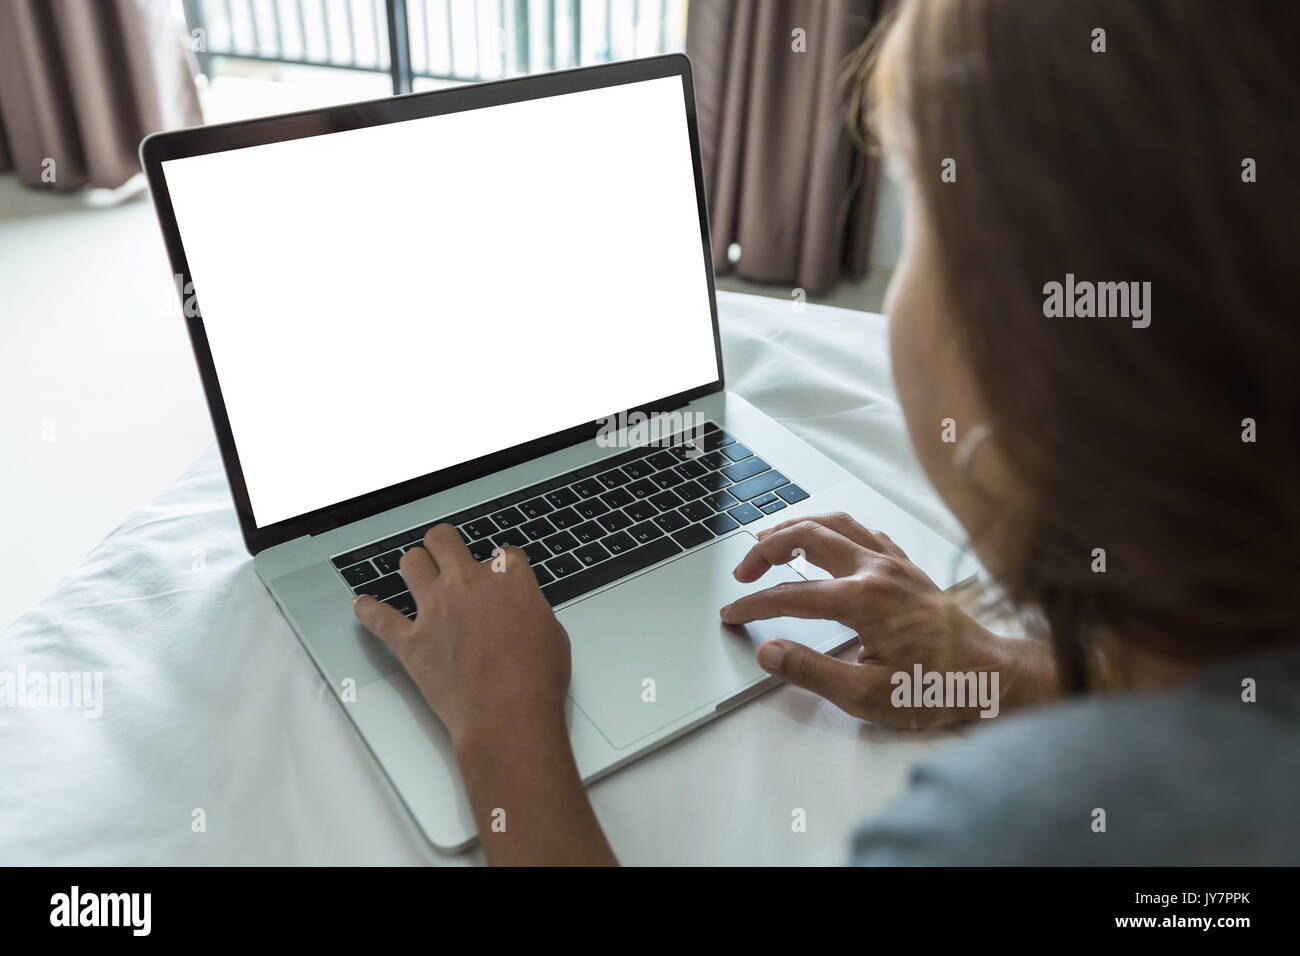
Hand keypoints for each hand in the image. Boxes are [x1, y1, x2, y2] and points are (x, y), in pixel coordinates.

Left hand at [352, 525, 615, 864]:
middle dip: (444, 545)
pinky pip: (379, 617)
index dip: (501, 564)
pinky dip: (367, 610)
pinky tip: (361, 605)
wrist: (507, 716)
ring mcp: (436, 609)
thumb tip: (520, 612)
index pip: (503, 553)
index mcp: (508, 578)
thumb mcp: (553, 634)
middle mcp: (468, 583)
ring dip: (415, 566)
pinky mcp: (411, 641)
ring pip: (411, 563)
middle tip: (446, 554)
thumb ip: (530, 610)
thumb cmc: (536, 681)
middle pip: (444, 539)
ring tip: (417, 573)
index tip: (500, 574)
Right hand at [720, 512, 1055, 726]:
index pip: (790, 595)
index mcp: (862, 601)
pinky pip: (866, 531)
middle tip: (743, 572)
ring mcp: (894, 563)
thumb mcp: (866, 696)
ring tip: (771, 543)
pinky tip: (828, 543)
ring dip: (797, 527)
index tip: (731, 614)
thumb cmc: (937, 688)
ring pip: (836, 523)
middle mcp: (876, 571)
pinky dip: (837, 531)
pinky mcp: (908, 567)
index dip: (753, 605)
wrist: (991, 676)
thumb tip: (769, 652)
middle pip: (806, 537)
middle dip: (766, 550)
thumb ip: (811, 671)